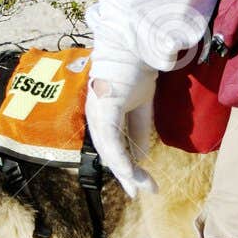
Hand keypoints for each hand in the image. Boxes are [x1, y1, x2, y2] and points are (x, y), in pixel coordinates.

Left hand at [85, 60, 157, 196]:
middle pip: (108, 155)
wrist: (136, 44)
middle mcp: (95, 117)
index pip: (111, 148)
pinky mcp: (104, 108)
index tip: (138, 184)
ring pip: (109, 151)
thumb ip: (139, 130)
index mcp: (103, 116)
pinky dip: (120, 158)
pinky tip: (130, 172)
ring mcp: (98, 113)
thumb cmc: (136, 70)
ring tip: (141, 187)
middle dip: (125, 176)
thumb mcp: (142, 105)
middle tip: (139, 193)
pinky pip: (111, 140)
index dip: (125, 167)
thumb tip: (141, 156)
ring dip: (126, 172)